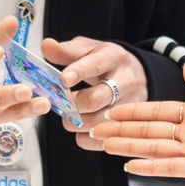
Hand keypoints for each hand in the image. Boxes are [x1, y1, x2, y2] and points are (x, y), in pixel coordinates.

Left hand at [42, 35, 147, 151]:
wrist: (138, 75)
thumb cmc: (108, 62)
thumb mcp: (90, 50)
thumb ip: (67, 50)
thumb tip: (45, 45)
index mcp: (113, 58)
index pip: (95, 65)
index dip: (78, 72)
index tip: (63, 79)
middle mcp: (125, 82)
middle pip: (94, 100)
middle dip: (71, 105)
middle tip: (59, 104)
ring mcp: (129, 106)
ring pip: (97, 123)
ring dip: (75, 123)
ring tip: (69, 116)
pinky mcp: (128, 125)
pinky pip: (101, 140)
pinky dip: (85, 137)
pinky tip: (82, 128)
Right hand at [91, 66, 184, 180]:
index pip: (159, 112)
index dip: (135, 112)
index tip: (113, 109)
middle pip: (150, 131)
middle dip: (124, 129)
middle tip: (96, 127)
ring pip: (154, 148)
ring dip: (129, 147)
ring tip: (104, 144)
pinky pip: (172, 168)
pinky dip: (151, 167)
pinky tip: (130, 166)